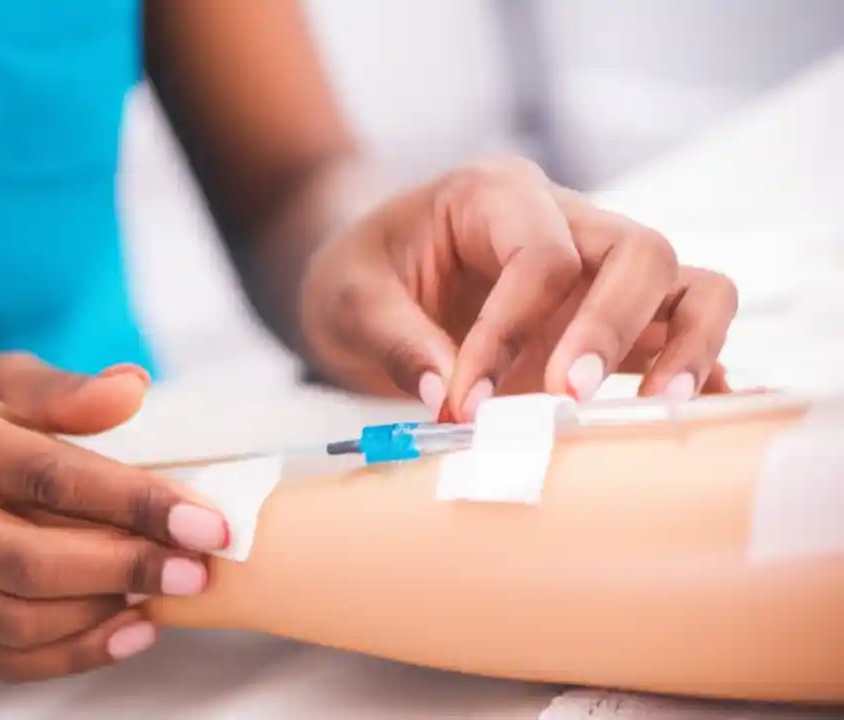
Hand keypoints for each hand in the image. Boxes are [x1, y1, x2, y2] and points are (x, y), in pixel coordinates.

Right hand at [0, 352, 227, 681]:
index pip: (42, 474)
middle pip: (25, 561)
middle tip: (197, 567)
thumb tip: (133, 389)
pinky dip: (68, 654)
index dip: (131, 501)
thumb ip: (57, 388)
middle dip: (125, 569)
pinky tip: (127, 631)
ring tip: (169, 593)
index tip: (205, 519)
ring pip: (11, 620)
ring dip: (102, 616)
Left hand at [299, 156, 737, 420]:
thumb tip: (450, 400)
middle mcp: (567, 218)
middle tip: (565, 399)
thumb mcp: (348, 298)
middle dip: (612, 328)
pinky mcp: (615, 321)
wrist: (367, 278)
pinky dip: (700, 370)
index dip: (509, 331)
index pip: (539, 254)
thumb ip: (395, 340)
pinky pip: (685, 331)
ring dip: (686, 346)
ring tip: (654, 409)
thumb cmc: (360, 274)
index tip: (464, 402)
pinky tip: (699, 414)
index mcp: (496, 193)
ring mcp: (600, 270)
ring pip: (691, 283)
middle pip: (639, 252)